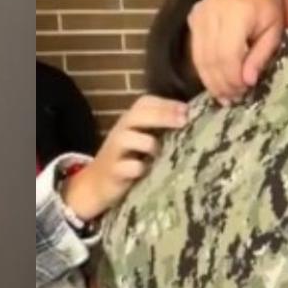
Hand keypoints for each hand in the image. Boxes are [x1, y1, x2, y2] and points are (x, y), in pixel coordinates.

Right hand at [61, 96, 187, 221]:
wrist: (97, 184)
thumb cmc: (127, 160)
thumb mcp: (140, 139)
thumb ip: (159, 129)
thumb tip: (190, 120)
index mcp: (129, 121)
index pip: (145, 103)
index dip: (166, 103)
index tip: (187, 109)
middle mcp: (121, 132)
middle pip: (137, 116)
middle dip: (162, 116)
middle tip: (183, 121)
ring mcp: (115, 151)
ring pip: (128, 138)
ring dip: (148, 143)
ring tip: (159, 152)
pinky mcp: (113, 171)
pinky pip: (126, 167)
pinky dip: (138, 168)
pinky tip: (146, 171)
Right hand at [187, 0, 284, 103]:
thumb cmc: (268, 8)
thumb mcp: (274, 31)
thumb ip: (260, 56)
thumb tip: (247, 81)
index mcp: (236, 12)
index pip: (228, 53)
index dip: (233, 77)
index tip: (243, 91)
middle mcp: (212, 11)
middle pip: (212, 58)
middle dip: (222, 83)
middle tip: (233, 99)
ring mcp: (199, 14)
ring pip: (200, 58)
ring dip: (211, 81)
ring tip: (225, 96)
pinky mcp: (193, 19)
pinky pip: (195, 52)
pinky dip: (205, 70)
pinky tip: (215, 83)